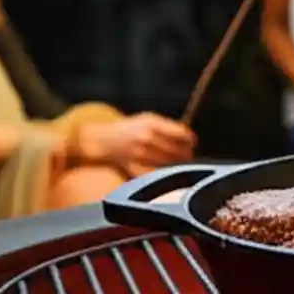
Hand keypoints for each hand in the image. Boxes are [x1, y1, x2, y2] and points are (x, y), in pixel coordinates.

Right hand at [75, 112, 196, 175]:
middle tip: (187, 156)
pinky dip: (164, 174)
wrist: (102, 140)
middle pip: (179, 151)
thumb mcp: (147, 119)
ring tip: (177, 163)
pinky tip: (165, 171)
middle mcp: (147, 138)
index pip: (182, 134)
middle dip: (186, 154)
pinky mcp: (135, 168)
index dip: (190, 140)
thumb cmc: (129, 128)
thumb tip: (189, 138)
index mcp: (152, 123)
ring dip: (177, 165)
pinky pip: (157, 174)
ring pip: (170, 164)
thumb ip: (168, 126)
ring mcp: (141, 155)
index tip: (191, 143)